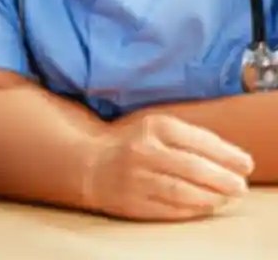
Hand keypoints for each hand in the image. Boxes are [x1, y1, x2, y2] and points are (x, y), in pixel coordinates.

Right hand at [86, 114, 252, 220]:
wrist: (90, 165)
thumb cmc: (135, 145)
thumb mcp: (158, 129)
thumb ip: (194, 138)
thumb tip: (236, 160)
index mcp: (153, 127)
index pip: (199, 140)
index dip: (227, 155)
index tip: (245, 164)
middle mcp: (143, 151)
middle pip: (194, 168)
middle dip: (224, 180)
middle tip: (239, 186)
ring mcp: (135, 178)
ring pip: (184, 191)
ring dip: (212, 197)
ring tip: (225, 198)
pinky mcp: (131, 202)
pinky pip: (171, 209)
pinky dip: (193, 209)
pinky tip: (204, 206)